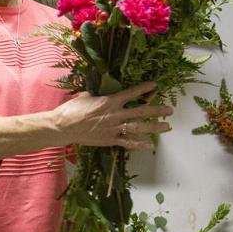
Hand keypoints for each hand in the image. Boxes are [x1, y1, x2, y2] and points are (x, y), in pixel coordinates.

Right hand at [52, 81, 173, 150]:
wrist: (63, 127)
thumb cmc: (72, 109)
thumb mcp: (87, 96)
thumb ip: (99, 94)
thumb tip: (103, 90)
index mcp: (110, 101)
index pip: (132, 93)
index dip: (145, 89)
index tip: (155, 85)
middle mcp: (115, 115)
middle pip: (141, 111)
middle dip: (157, 110)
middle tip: (169, 110)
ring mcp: (114, 128)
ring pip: (139, 127)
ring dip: (154, 127)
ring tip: (167, 126)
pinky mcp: (110, 140)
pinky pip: (128, 142)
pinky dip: (139, 144)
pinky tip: (149, 145)